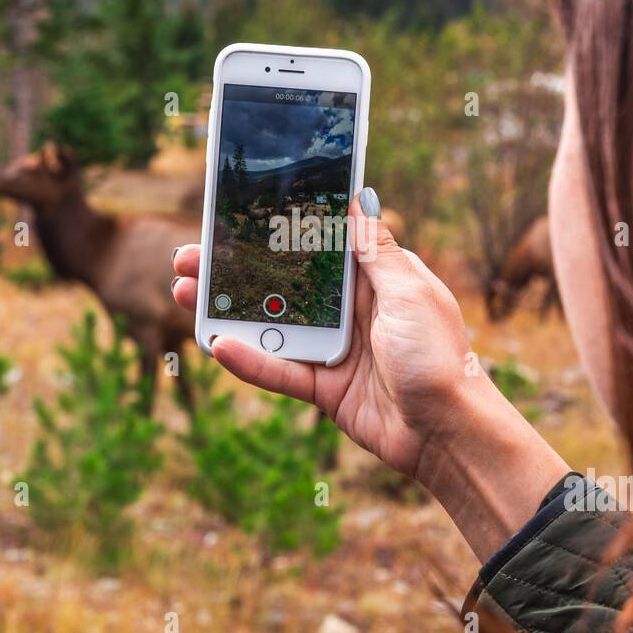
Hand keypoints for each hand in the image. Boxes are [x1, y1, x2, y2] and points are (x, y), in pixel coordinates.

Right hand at [172, 190, 570, 560]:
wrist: (450, 432)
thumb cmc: (441, 356)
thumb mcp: (409, 292)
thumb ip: (375, 251)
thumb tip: (360, 199)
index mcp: (374, 279)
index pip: (315, 244)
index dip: (276, 229)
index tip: (236, 214)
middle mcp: (351, 310)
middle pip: (281, 282)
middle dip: (234, 268)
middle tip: (188, 255)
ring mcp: (335, 349)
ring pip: (270, 323)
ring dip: (226, 309)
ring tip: (182, 292)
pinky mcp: (325, 389)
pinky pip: (278, 370)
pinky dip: (248, 360)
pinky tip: (215, 345)